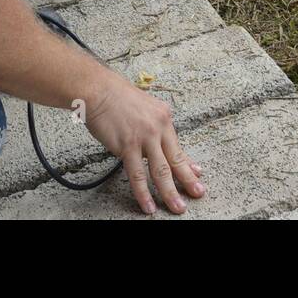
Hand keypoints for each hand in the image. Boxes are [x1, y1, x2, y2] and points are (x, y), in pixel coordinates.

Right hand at [83, 77, 205, 214]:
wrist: (99, 90)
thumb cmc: (117, 99)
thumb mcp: (144, 109)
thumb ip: (155, 128)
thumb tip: (164, 146)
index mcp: (164, 117)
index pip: (177, 146)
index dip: (188, 164)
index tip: (197, 176)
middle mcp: (159, 126)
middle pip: (175, 159)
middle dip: (187, 180)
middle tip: (197, 194)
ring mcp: (144, 136)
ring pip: (160, 170)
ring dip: (169, 192)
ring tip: (177, 207)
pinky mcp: (127, 145)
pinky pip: (137, 174)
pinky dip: (144, 192)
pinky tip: (148, 204)